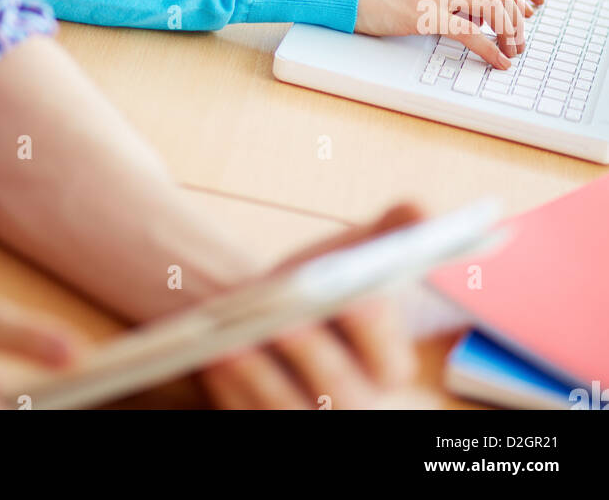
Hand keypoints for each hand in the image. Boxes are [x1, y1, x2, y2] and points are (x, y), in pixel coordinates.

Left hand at [199, 204, 419, 409]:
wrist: (269, 310)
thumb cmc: (322, 279)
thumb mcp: (357, 249)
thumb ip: (394, 229)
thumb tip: (422, 212)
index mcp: (389, 367)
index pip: (390, 359)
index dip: (374, 328)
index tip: (358, 294)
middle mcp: (356, 405)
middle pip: (340, 392)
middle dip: (315, 356)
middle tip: (288, 322)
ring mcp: (309, 421)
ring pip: (288, 409)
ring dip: (261, 377)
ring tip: (234, 341)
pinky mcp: (263, 424)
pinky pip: (247, 416)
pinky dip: (231, 390)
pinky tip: (213, 358)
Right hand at [357, 0, 543, 63]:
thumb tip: (464, 10)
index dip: (506, 2)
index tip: (511, 22)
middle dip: (515, 19)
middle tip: (517, 41)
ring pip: (495, 8)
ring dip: (509, 34)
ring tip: (510, 52)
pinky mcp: (426, 13)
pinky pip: (472, 33)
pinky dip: (491, 50)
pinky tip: (497, 61)